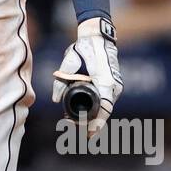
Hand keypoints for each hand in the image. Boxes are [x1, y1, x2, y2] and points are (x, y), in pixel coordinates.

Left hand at [51, 17, 123, 136]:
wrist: (98, 36)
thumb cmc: (83, 47)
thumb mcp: (69, 61)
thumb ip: (62, 80)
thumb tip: (55, 100)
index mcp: (105, 81)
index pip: (104, 108)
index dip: (97, 124)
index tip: (89, 135)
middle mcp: (113, 86)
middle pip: (104, 112)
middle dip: (90, 124)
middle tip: (71, 127)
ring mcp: (115, 85)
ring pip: (105, 108)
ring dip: (92, 117)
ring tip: (72, 122)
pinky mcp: (112, 84)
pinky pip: (105, 101)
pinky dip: (96, 110)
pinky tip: (84, 115)